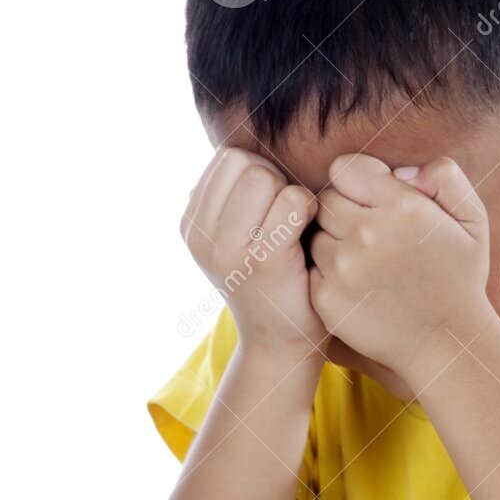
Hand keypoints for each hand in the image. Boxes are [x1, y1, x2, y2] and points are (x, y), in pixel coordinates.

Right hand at [181, 147, 322, 355]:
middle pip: (244, 163)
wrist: (281, 344)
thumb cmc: (269, 283)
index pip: (226, 158)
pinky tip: (309, 232)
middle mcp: (201, 237)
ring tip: (294, 224)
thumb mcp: (234, 240)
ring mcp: (228, 250)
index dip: (257, 171)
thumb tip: (237, 155)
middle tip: (285, 215)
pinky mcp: (263, 261)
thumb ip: (230, 200)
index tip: (268, 205)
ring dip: (290, 193)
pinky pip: (292, 201)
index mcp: (191, 226)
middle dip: (274, 179)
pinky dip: (309, 209)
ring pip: (264, 177)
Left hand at [310, 153, 491, 379]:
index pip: (343, 168)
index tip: (371, 200)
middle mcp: (367, 232)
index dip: (356, 181)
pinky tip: (358, 288)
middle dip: (344, 212)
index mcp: (401, 206)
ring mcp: (343, 268)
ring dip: (335, 245)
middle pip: (326, 201)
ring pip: (316, 236)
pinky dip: (329, 276)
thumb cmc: (459, 280)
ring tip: (366, 264)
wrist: (446, 344)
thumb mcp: (472, 220)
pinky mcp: (327, 298)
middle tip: (370, 236)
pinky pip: (313, 270)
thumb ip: (444, 177)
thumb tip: (401, 170)